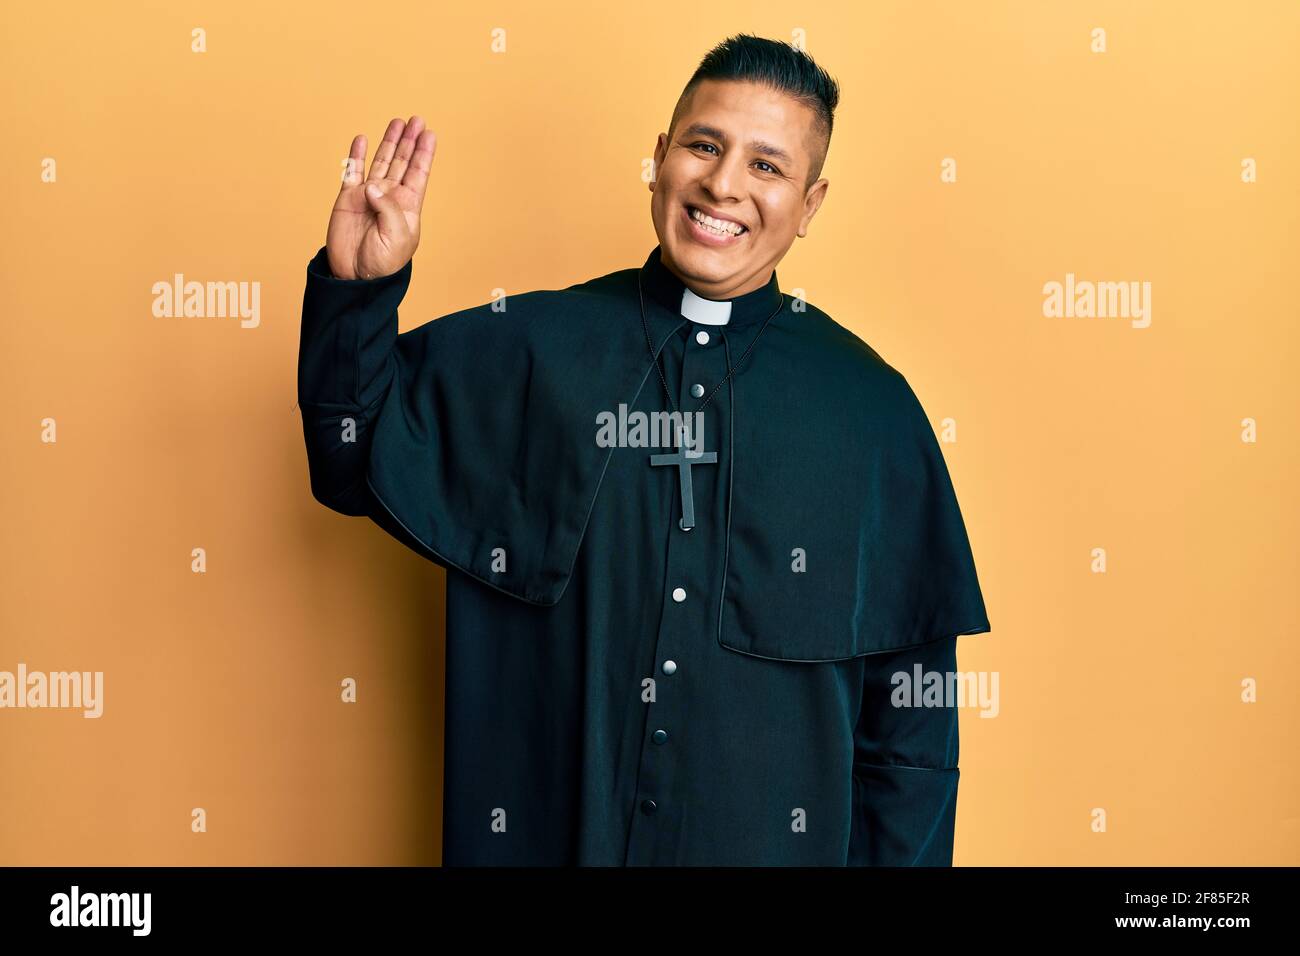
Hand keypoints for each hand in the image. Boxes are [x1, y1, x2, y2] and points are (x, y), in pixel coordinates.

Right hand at [325, 115, 436, 279]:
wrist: (355, 276)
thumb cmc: (382, 263)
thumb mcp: (396, 237)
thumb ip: (388, 209)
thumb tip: (372, 185)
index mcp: (407, 206)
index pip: (418, 174)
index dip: (423, 154)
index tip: (429, 134)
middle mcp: (389, 196)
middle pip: (401, 162)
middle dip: (409, 141)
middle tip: (416, 120)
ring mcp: (369, 195)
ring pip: (380, 162)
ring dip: (388, 142)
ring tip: (397, 123)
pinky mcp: (348, 197)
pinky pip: (353, 171)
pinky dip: (357, 155)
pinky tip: (363, 139)